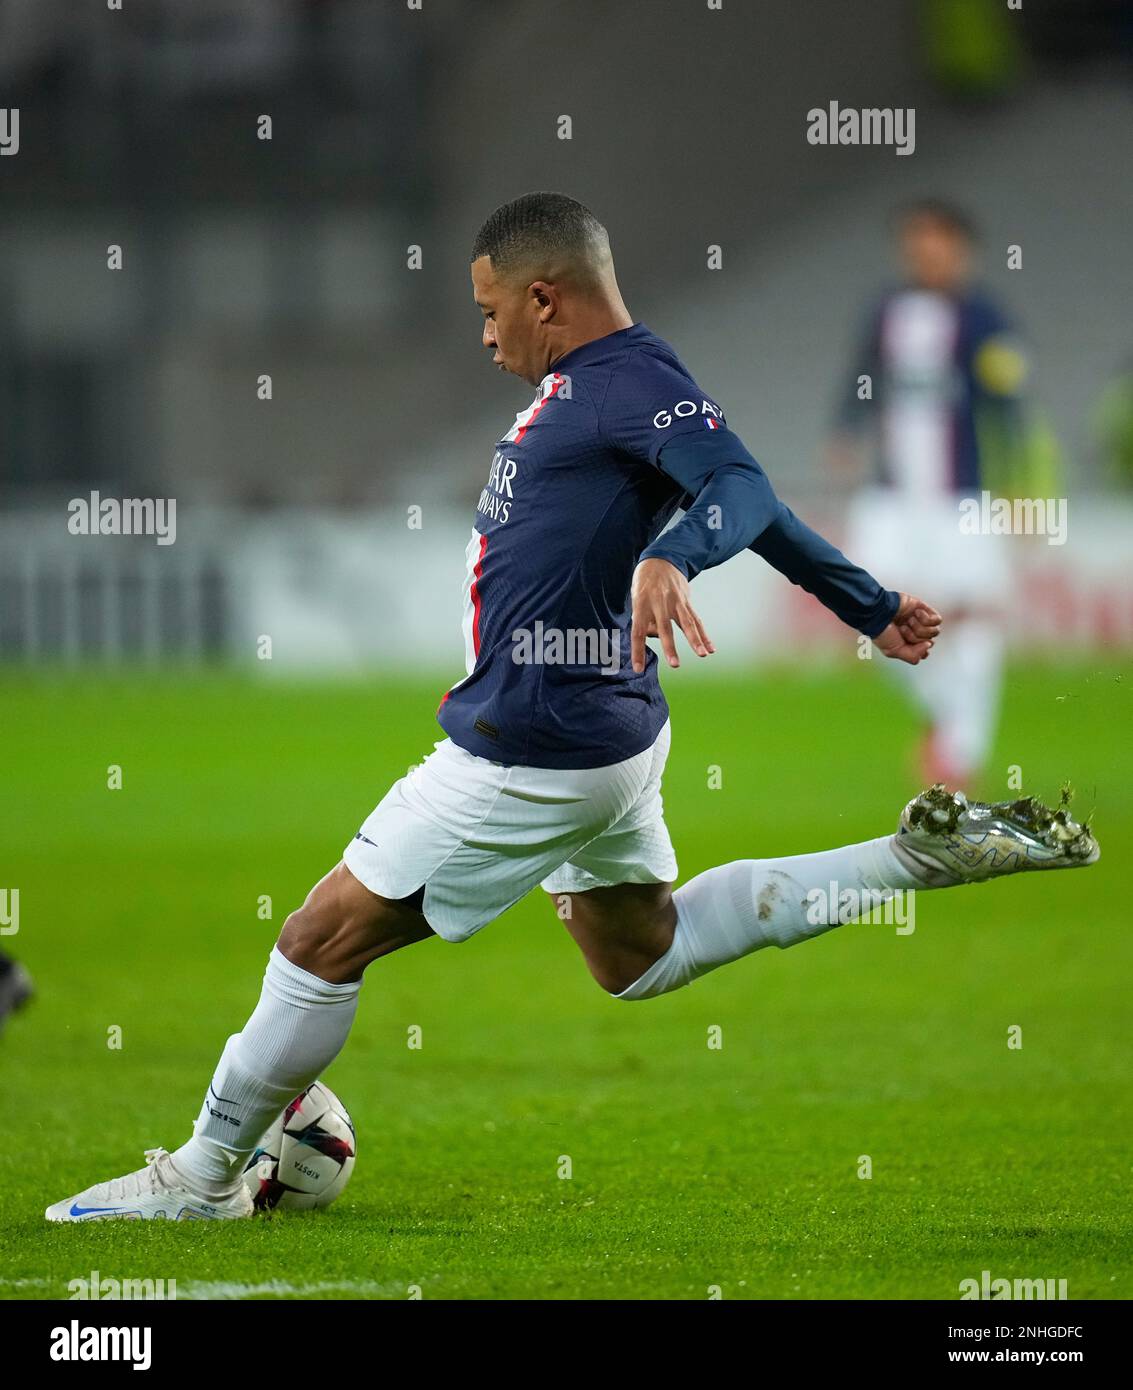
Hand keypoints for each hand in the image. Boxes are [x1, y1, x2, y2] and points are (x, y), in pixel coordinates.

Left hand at [630, 558, 714, 672]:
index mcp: (641, 604)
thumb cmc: (644, 584)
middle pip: (665, 628)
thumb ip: (644, 620)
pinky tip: (710, 648)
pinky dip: (704, 634)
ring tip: (702, 654)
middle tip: (675, 665)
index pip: (637, 631)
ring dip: (695, 640)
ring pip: (686, 623)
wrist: (660, 559)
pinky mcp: (686, 601)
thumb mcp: (636, 599)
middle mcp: (659, 602)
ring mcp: (675, 601)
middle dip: (670, 647)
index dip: (637, 650)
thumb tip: (655, 637)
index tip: (638, 668)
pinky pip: (696, 619)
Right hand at [874, 593, 941, 664]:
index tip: (907, 645)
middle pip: (930, 642)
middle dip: (915, 638)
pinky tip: (915, 614)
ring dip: (919, 628)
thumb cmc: (882, 632)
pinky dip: (926, 619)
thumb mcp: (894, 651)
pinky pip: (937, 620)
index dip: (919, 651)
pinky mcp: (924, 609)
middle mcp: (916, 632)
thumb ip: (913, 656)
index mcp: (908, 644)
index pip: (924, 652)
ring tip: (907, 622)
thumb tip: (928, 645)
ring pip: (934, 632)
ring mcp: (920, 621)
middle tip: (902, 630)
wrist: (879, 612)